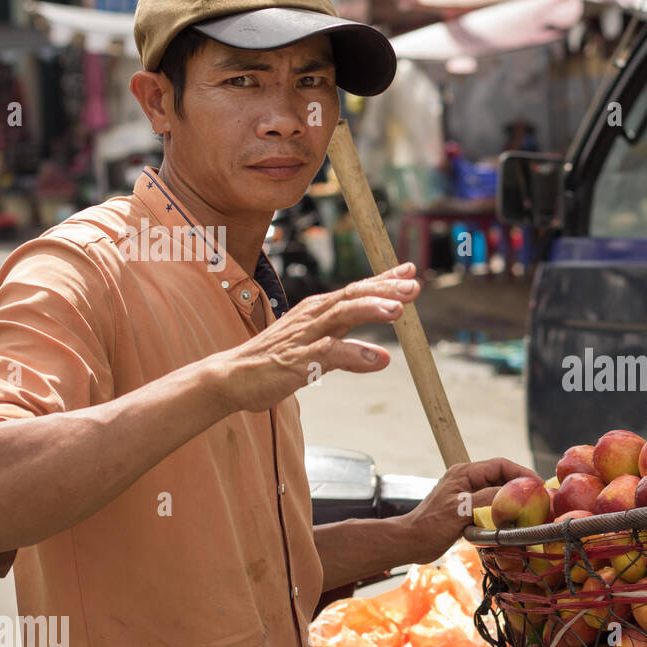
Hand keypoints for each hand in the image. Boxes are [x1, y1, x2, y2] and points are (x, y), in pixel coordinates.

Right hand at [208, 263, 420, 415]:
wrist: (232, 376)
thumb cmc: (276, 358)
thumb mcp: (318, 347)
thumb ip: (347, 345)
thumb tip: (384, 356)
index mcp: (319, 310)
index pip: (356, 289)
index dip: (384, 279)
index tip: (411, 271)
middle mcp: (314, 316)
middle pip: (353, 295)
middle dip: (385, 288)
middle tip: (414, 285)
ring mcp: (305, 336)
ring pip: (342, 315)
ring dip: (371, 310)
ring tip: (399, 311)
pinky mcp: (298, 360)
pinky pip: (329, 353)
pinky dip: (355, 354)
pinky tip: (379, 359)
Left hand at [401, 457, 539, 564]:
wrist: (410, 542)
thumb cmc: (430, 525)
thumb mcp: (461, 510)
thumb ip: (488, 498)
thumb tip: (514, 493)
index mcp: (464, 473)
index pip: (500, 465)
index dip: (521, 473)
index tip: (538, 485)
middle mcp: (467, 480)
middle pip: (501, 478)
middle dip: (520, 487)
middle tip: (538, 499)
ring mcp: (467, 495)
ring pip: (498, 493)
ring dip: (513, 501)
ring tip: (530, 511)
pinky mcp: (467, 510)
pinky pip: (491, 507)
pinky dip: (503, 513)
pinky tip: (512, 522)